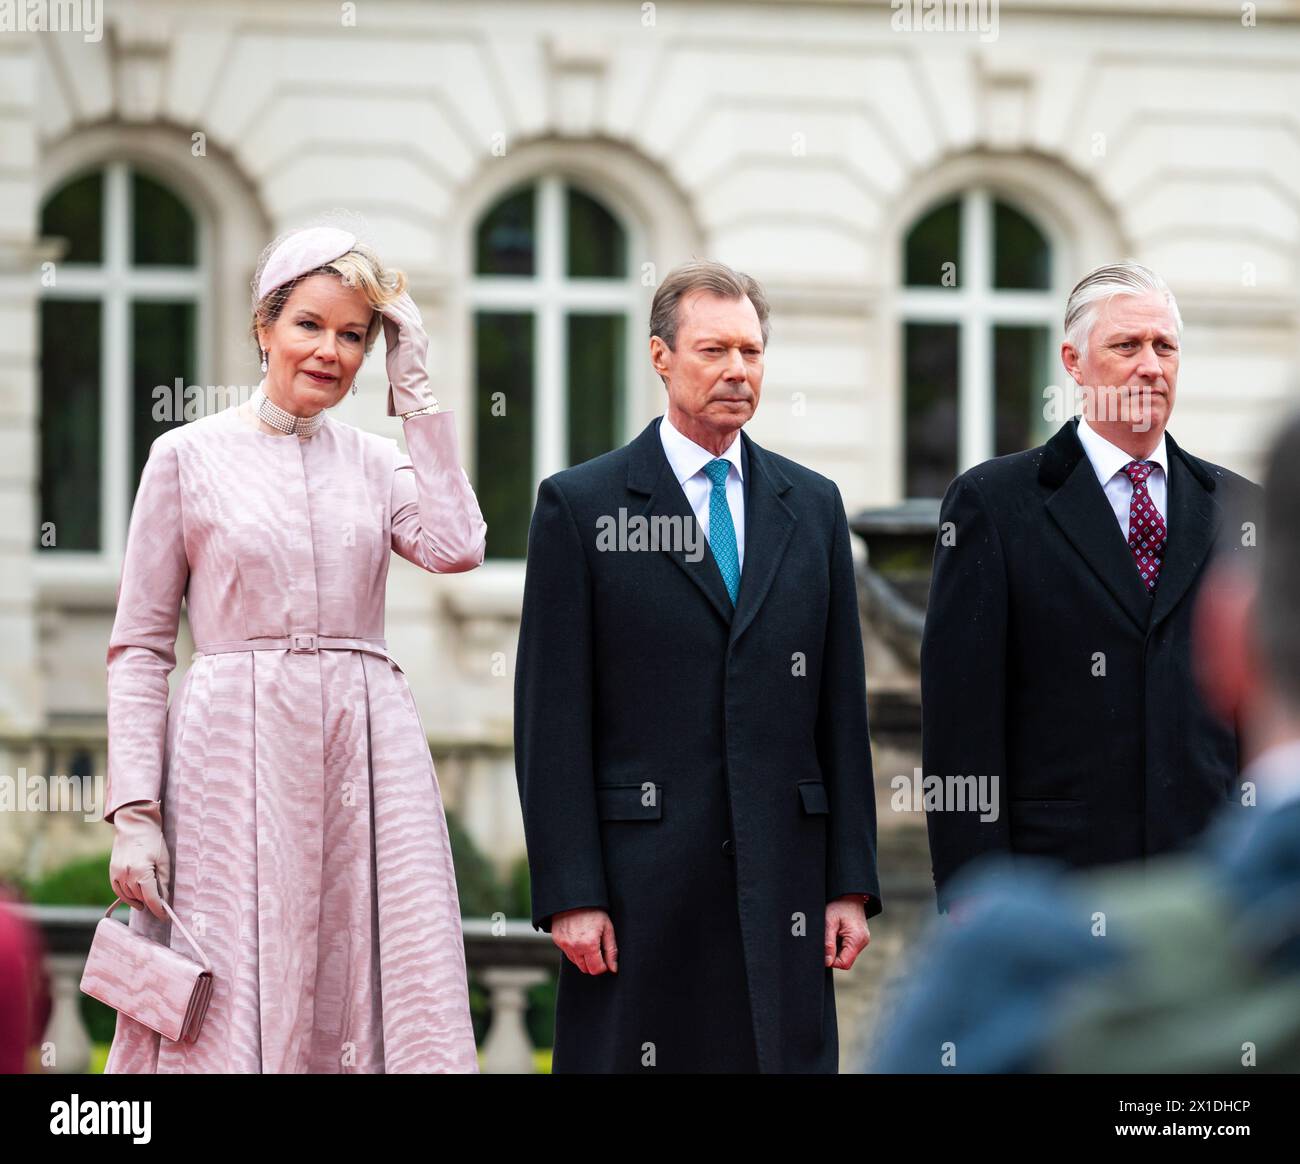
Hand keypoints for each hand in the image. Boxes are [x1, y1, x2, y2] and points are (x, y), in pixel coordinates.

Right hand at [108, 800, 170, 921]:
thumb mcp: (163, 860)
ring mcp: (117, 874)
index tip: (164, 917)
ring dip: (138, 900)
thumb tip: (164, 899)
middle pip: (140, 898)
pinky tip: (135, 896)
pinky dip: (126, 896)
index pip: (151, 898)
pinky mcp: (112, 872)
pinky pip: (118, 890)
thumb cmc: (153, 841)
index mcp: (142, 872)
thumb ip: (163, 881)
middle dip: (150, 903)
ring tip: (148, 899)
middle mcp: (127, 875)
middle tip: (159, 905)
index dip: (158, 910)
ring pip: (128, 896)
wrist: (135, 825)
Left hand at [381, 291, 435, 416]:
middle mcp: (419, 329)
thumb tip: (381, 315)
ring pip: (403, 307)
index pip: (405, 306)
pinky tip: (377, 302)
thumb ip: (391, 329)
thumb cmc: (400, 371)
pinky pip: (400, 317)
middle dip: (390, 292)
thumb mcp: (394, 345)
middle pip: (405, 303)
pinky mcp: (412, 337)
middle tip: (374, 281)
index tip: (378, 287)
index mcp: (416, 331)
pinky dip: (389, 308)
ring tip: (374, 288)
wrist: (409, 387)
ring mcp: (418, 332)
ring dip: (388, 297)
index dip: (392, 296)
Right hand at [551, 907, 617, 974]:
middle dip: (593, 963)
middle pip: (585, 969)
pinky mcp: (558, 941)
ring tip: (589, 942)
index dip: (603, 966)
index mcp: (589, 944)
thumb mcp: (607, 928)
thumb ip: (611, 950)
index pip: (596, 970)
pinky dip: (575, 951)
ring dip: (584, 958)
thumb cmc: (594, 911)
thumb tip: (614, 968)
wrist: (575, 897)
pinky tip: (579, 938)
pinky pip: (568, 954)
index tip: (606, 958)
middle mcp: (575, 947)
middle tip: (598, 950)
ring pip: (576, 963)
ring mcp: (564, 945)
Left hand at [824, 896, 870, 969]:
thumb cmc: (839, 905)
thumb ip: (828, 943)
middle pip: (845, 960)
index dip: (831, 960)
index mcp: (856, 939)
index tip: (824, 949)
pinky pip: (848, 947)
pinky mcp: (860, 938)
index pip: (844, 963)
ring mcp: (862, 940)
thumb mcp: (830, 922)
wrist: (850, 894)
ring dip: (836, 947)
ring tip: (833, 932)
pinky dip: (840, 943)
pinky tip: (837, 932)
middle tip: (828, 937)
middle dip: (833, 953)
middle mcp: (863, 942)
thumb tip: (827, 962)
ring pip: (846, 954)